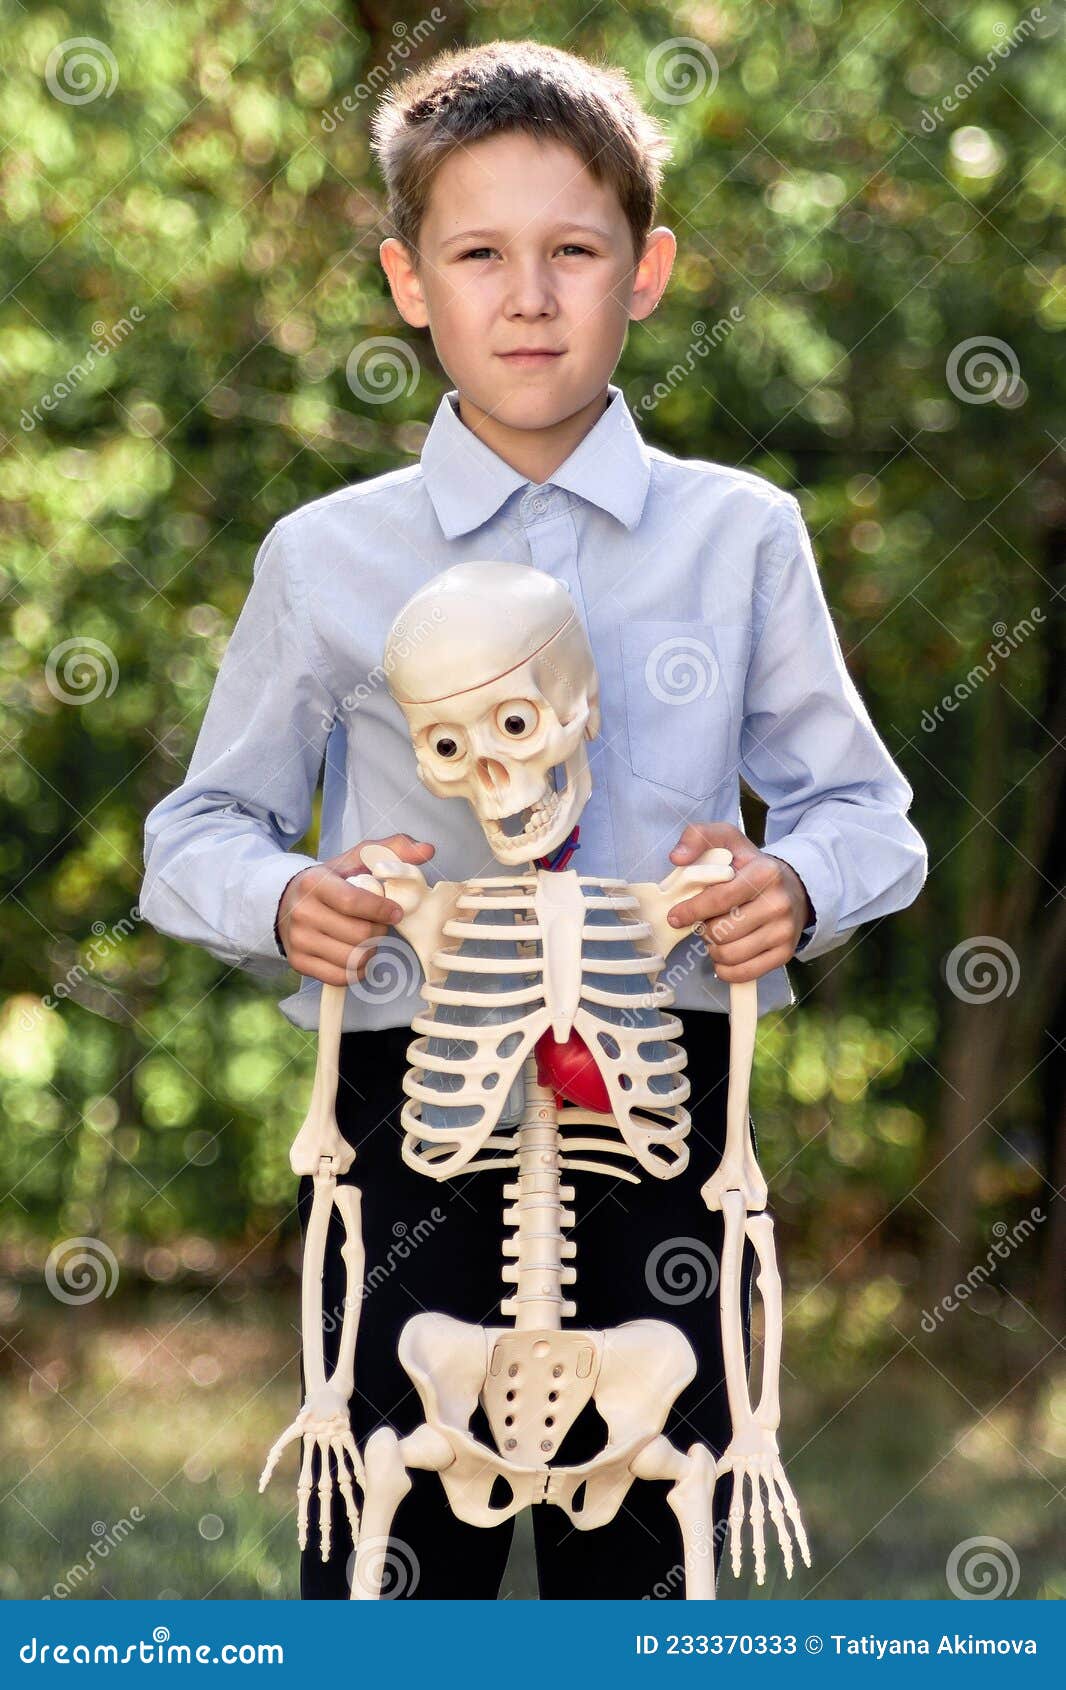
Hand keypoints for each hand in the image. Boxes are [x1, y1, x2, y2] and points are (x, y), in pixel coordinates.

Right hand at [276, 833, 434, 985]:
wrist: (288, 902)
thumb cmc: (331, 881)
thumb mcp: (357, 860)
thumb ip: (393, 850)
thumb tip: (427, 850)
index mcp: (314, 882)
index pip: (354, 902)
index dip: (382, 910)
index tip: (395, 912)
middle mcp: (302, 912)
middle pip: (359, 934)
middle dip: (378, 930)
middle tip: (377, 923)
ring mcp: (298, 940)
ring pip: (353, 957)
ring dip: (370, 950)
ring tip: (366, 937)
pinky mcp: (299, 962)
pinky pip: (341, 976)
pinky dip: (358, 969)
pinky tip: (357, 953)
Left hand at [665, 822, 812, 983]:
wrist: (794, 888)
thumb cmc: (751, 867)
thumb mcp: (728, 841)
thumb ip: (698, 837)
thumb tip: (677, 857)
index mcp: (764, 873)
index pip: (719, 899)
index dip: (691, 910)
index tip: (676, 916)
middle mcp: (778, 903)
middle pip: (721, 931)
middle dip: (704, 928)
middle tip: (706, 922)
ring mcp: (784, 931)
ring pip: (730, 954)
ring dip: (713, 949)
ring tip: (717, 935)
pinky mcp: (785, 953)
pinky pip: (745, 973)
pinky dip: (726, 969)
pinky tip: (724, 955)